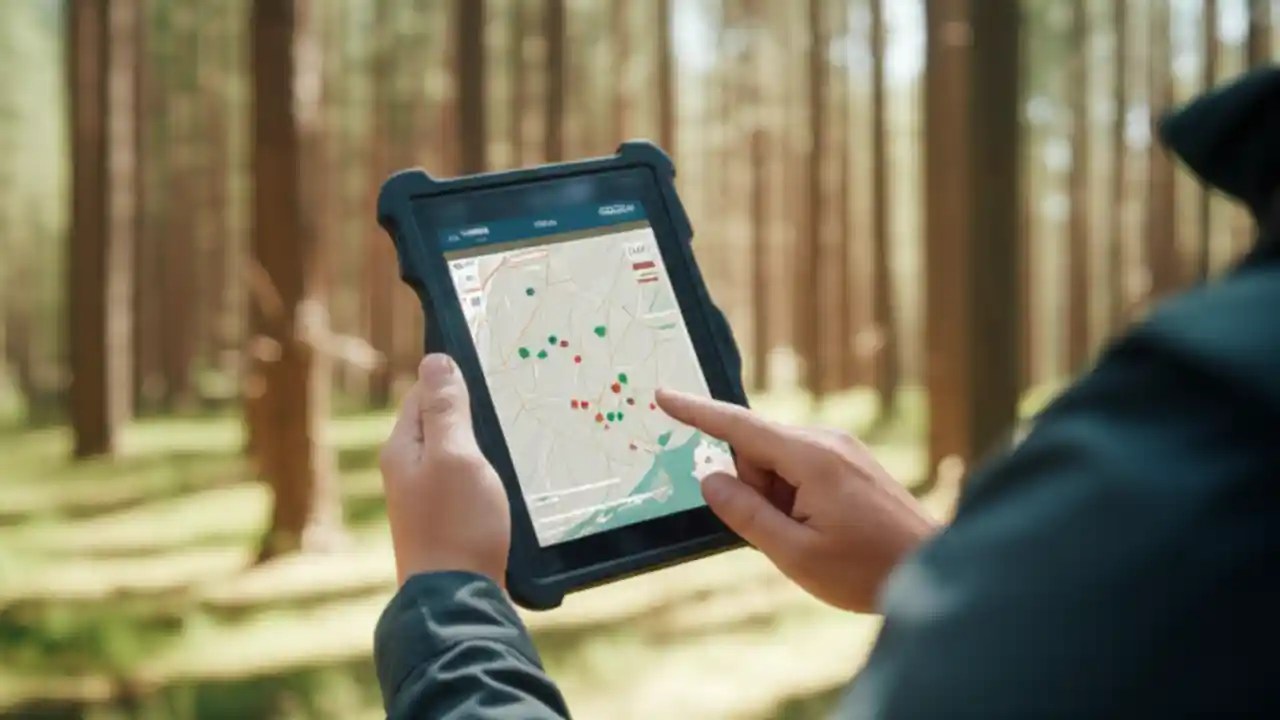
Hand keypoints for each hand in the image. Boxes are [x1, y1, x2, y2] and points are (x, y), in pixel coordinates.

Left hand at [380, 354, 510, 586]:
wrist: (458, 599)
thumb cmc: (457, 524)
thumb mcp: (456, 455)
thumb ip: (446, 409)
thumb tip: (434, 360)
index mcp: (402, 448)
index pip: (423, 393)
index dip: (454, 382)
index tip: (491, 377)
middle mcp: (407, 471)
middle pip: (438, 423)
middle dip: (468, 411)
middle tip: (507, 407)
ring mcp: (425, 499)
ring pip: (454, 454)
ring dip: (479, 445)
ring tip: (510, 443)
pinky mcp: (446, 521)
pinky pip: (464, 482)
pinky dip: (483, 474)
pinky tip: (504, 481)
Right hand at [656, 389, 936, 612]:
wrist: (934, 570)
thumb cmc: (867, 569)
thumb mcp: (793, 553)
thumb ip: (745, 513)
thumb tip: (711, 479)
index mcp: (811, 457)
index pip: (738, 426)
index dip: (696, 412)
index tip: (663, 395)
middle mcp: (827, 441)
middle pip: (757, 453)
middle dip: (755, 491)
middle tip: (789, 536)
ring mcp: (843, 449)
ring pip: (779, 465)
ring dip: (779, 500)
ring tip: (817, 538)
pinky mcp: (852, 462)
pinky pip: (802, 471)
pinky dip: (797, 499)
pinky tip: (827, 530)